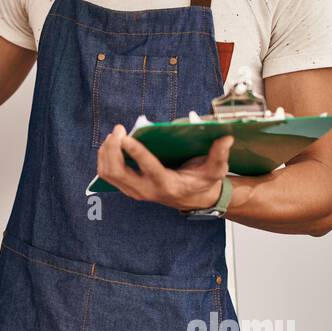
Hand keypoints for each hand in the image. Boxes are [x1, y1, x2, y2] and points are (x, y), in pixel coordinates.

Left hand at [96, 124, 233, 210]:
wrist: (194, 199)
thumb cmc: (203, 181)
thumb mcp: (216, 170)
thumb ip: (220, 155)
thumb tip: (226, 138)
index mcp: (168, 185)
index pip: (148, 168)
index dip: (136, 152)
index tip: (126, 137)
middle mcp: (147, 191)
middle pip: (118, 172)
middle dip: (113, 149)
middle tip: (118, 131)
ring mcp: (135, 191)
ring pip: (109, 173)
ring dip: (106, 152)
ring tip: (114, 135)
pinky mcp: (128, 188)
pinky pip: (108, 174)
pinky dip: (105, 158)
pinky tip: (111, 144)